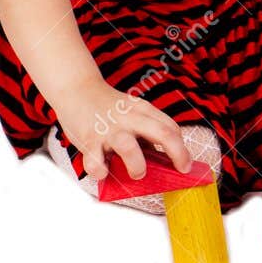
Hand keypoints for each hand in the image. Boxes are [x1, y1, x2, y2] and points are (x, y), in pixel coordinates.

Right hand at [47, 76, 188, 180]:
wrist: (76, 89)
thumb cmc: (107, 107)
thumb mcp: (132, 112)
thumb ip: (145, 132)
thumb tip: (161, 161)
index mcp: (143, 110)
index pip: (171, 128)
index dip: (182, 148)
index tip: (185, 164)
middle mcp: (129, 118)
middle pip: (162, 133)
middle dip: (178, 154)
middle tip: (180, 170)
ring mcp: (109, 128)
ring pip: (129, 148)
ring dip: (137, 166)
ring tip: (137, 173)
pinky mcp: (88, 139)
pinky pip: (95, 162)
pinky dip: (100, 172)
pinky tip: (103, 171)